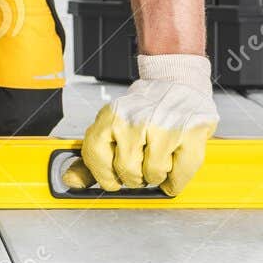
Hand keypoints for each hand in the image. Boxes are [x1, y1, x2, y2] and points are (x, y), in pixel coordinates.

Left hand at [62, 54, 218, 195]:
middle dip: (134, 177)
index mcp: (111, 116)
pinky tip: (173, 169)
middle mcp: (136, 119)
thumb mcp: (111, 126)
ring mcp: (165, 126)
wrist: (178, 81)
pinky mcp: (191, 133)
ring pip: (153, 174)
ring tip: (158, 162)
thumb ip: (91, 158)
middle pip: (126, 171)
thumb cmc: (145, 109)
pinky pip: (179, 175)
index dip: (104, 174)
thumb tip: (71, 181)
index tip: (113, 179)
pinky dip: (175, 181)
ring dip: (156, 177)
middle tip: (140, 168)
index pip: (94, 155)